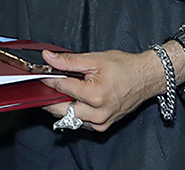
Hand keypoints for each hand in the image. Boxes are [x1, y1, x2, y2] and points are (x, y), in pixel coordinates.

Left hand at [42, 48, 169, 132]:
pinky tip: (72, 99)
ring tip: (57, 90)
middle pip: (61, 109)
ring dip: (60, 105)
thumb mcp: (95, 59)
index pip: (62, 88)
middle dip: (49, 97)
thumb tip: (49, 58)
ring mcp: (100, 123)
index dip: (48, 79)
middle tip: (43, 86)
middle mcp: (97, 114)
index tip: (39, 73)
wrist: (145, 78)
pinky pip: (80, 122)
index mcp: (94, 95)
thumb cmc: (124, 67)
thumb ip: (69, 61)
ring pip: (69, 118)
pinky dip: (72, 111)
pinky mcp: (102, 127)